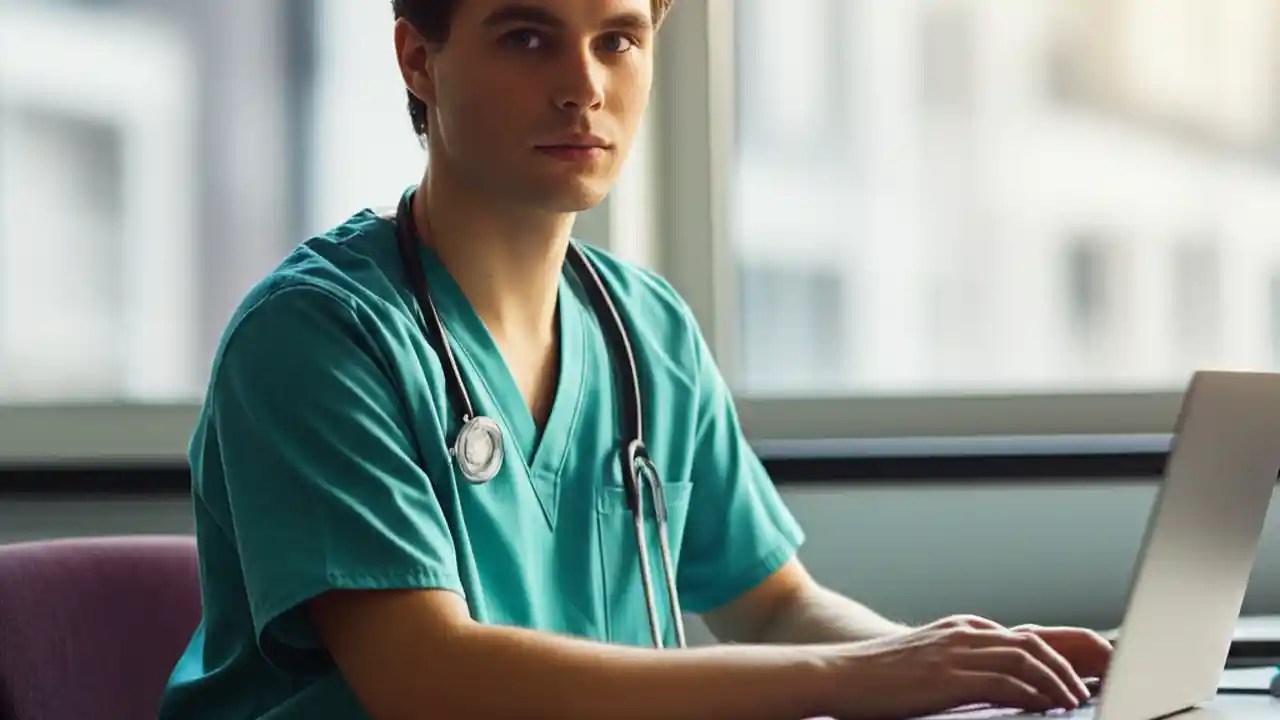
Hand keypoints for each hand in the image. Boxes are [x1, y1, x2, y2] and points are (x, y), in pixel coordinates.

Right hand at [815, 615, 1097, 718]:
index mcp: (960, 628)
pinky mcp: (947, 676)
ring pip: (1025, 658)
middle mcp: (962, 634)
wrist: (841, 674)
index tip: (1074, 677)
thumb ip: (958, 661)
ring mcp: (955, 652)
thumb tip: (989, 681)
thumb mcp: (926, 658)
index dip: (1055, 655)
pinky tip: (1043, 705)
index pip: (1021, 636)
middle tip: (1083, 690)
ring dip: (1055, 681)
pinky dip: (1031, 692)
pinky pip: (1003, 680)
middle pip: (1032, 643)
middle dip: (1066, 666)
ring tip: (1071, 700)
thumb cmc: (878, 675)